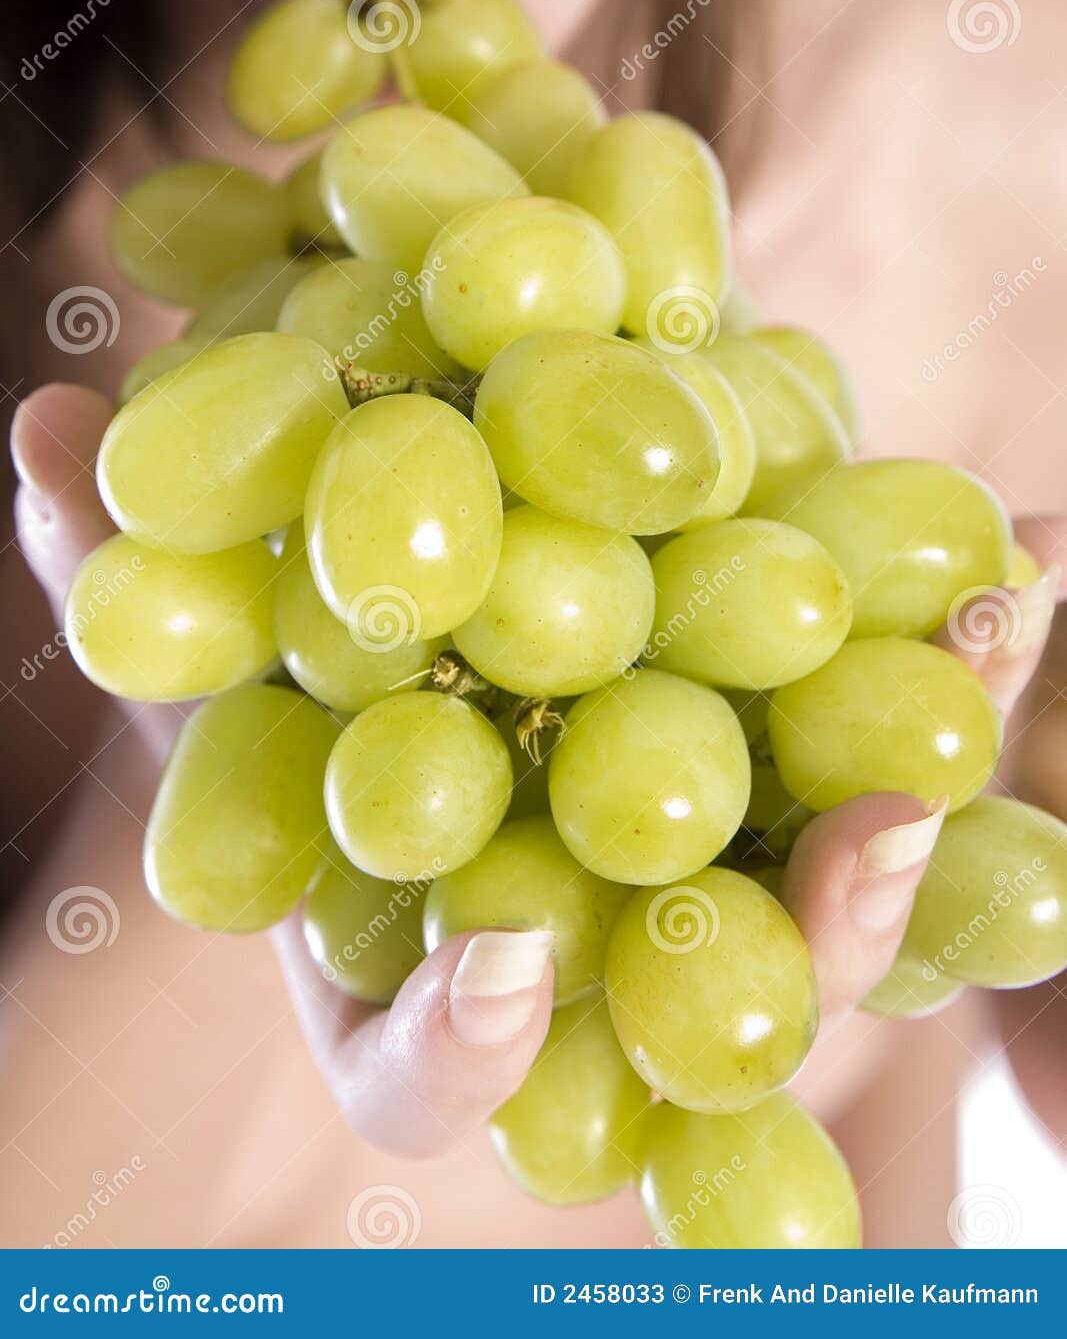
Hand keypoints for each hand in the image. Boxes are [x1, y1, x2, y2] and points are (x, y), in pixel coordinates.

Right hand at [11, 381, 1064, 1155]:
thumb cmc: (309, 667)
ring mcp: (705, 868)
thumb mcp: (222, 625)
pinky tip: (1021, 550)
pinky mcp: (790, 774)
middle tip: (872, 832)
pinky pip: (886, 745)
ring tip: (993, 632)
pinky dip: (950, 654)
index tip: (504, 956)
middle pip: (705, 995)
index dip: (464, 1038)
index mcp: (429, 950)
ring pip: (832, 878)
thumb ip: (140, 563)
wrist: (447, 600)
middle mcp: (591, 935)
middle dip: (801, 927)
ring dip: (922, 778)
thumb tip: (37, 434)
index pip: (441, 1070)